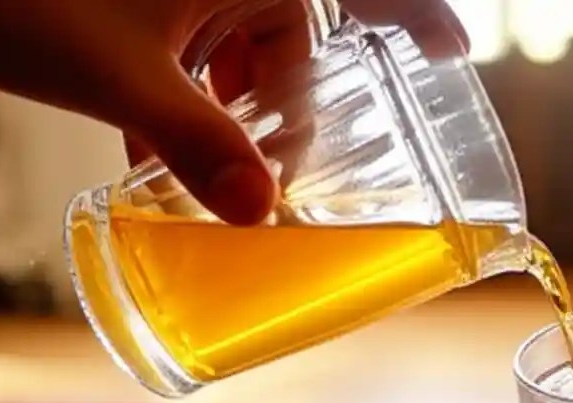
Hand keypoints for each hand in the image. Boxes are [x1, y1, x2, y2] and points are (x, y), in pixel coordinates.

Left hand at [0, 0, 465, 223]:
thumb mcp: (120, 76)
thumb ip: (197, 144)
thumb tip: (259, 213)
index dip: (411, 11)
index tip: (452, 51)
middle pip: (294, 41)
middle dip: (297, 113)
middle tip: (292, 181)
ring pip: (242, 63)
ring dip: (240, 126)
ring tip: (232, 187)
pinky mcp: (134, 24)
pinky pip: (194, 72)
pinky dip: (191, 120)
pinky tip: (163, 170)